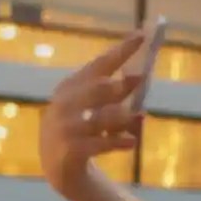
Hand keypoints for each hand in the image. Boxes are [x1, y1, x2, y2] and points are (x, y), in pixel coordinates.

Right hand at [39, 32, 146, 194]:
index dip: (122, 50)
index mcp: (73, 86)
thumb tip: (139, 77)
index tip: (142, 35)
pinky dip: (118, 141)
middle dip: (120, 84)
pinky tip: (131, 142)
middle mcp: (65, 102)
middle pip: (97, 88)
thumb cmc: (83, 130)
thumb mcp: (96, 108)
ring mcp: (65, 126)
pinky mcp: (70, 149)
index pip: (100, 64)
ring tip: (139, 117)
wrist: (58, 165)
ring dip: (124, 117)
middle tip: (141, 79)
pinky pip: (100, 143)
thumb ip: (115, 95)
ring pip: (101, 117)